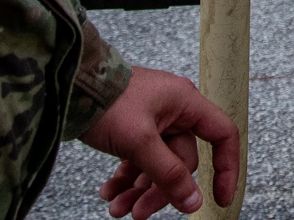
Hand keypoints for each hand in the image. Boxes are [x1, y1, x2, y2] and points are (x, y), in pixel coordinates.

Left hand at [82, 66, 238, 217]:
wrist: (68, 86)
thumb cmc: (106, 100)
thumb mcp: (139, 141)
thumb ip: (168, 173)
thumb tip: (194, 201)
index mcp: (185, 103)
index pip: (222, 136)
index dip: (225, 168)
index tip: (219, 199)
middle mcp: (173, 111)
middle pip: (181, 162)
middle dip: (159, 190)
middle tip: (139, 212)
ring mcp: (152, 121)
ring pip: (157, 165)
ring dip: (139, 190)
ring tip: (117, 208)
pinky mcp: (133, 129)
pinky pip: (138, 160)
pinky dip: (126, 178)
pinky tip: (110, 192)